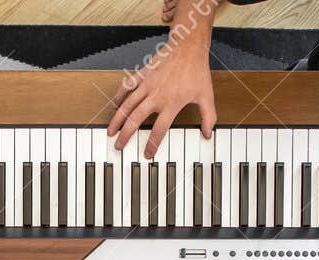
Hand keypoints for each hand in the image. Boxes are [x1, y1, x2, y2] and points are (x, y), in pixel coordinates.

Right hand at [108, 36, 214, 156]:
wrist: (188, 46)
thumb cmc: (197, 70)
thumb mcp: (207, 95)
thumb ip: (208, 117)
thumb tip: (207, 133)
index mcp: (172, 103)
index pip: (159, 130)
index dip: (152, 144)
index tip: (147, 154)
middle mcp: (157, 96)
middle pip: (136, 119)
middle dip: (126, 135)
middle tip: (119, 146)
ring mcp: (147, 84)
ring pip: (127, 105)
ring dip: (117, 119)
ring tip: (110, 131)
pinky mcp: (143, 74)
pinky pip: (127, 86)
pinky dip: (119, 96)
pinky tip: (114, 106)